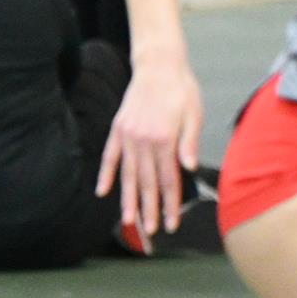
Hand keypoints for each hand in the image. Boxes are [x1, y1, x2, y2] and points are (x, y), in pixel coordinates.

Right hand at [96, 53, 202, 240]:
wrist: (158, 64)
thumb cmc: (181, 89)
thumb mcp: (193, 114)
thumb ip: (189, 142)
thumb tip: (188, 168)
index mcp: (163, 138)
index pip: (168, 179)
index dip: (170, 204)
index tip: (172, 223)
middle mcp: (141, 140)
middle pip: (145, 182)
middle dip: (148, 209)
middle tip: (150, 232)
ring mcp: (127, 135)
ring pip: (126, 174)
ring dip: (127, 199)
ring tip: (128, 221)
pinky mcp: (117, 129)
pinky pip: (110, 156)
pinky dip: (106, 174)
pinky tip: (102, 191)